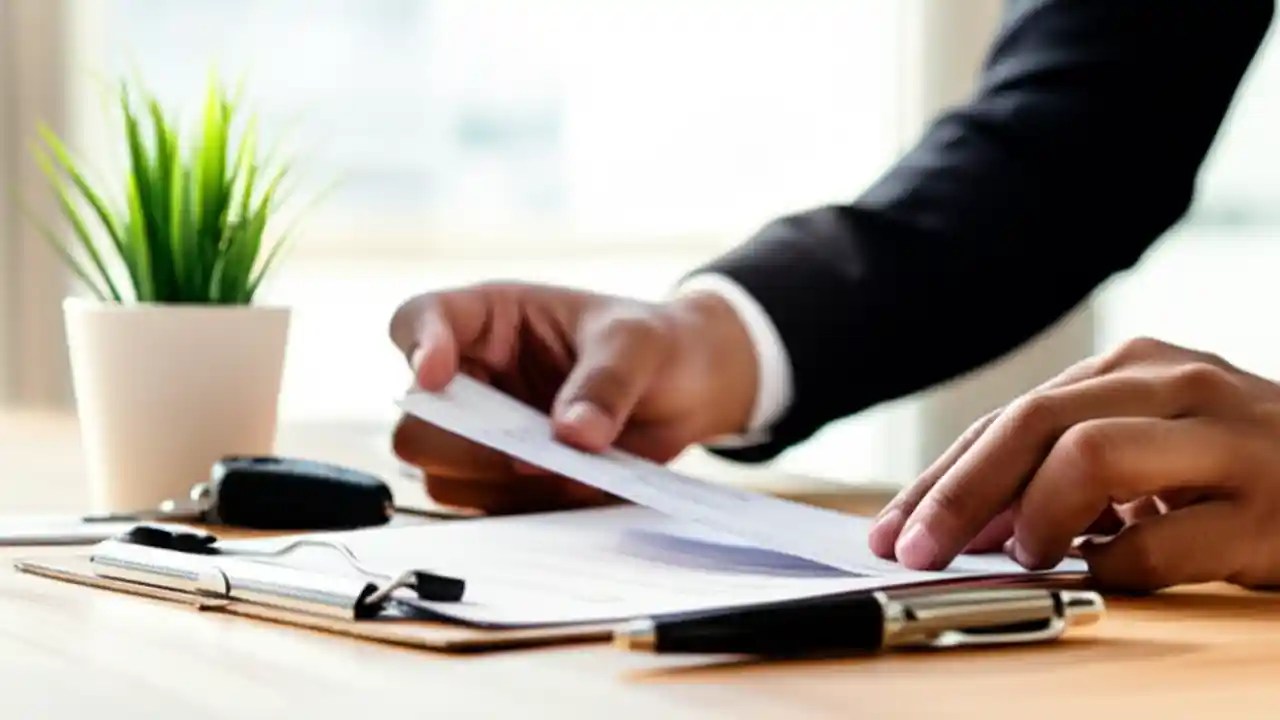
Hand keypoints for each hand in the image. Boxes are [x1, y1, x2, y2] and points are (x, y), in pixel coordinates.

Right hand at [388, 282, 757, 513]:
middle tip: (527, 449)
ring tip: (572, 465)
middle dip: (463, 445)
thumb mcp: (637, 344)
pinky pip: (489, 511)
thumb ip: (606, 382)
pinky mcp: (506, 482)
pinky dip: (530, 507)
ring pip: (443, 478)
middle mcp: (473, 378)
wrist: (684, 391)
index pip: (420, 320)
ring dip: (502, 482)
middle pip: (416, 425)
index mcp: (490, 320)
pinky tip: (576, 485)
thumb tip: (573, 435)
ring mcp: (484, 436)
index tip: (436, 375)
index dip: (417, 346)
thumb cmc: (652, 344)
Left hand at [868, 337, 1279, 591]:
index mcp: (1133, 369)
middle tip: (915, 551)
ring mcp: (1225, 439)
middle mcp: (1174, 386)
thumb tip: (972, 525)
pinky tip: (1105, 574)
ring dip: (1033, 516)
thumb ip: (1068, 471)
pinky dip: (1116, 566)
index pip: (1009, 419)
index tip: (891, 529)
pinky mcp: (1271, 508)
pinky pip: (1164, 538)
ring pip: (1089, 454)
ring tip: (1025, 555)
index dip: (941, 477)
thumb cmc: (1243, 468)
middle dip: (958, 494)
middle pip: (1033, 425)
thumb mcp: (1153, 448)